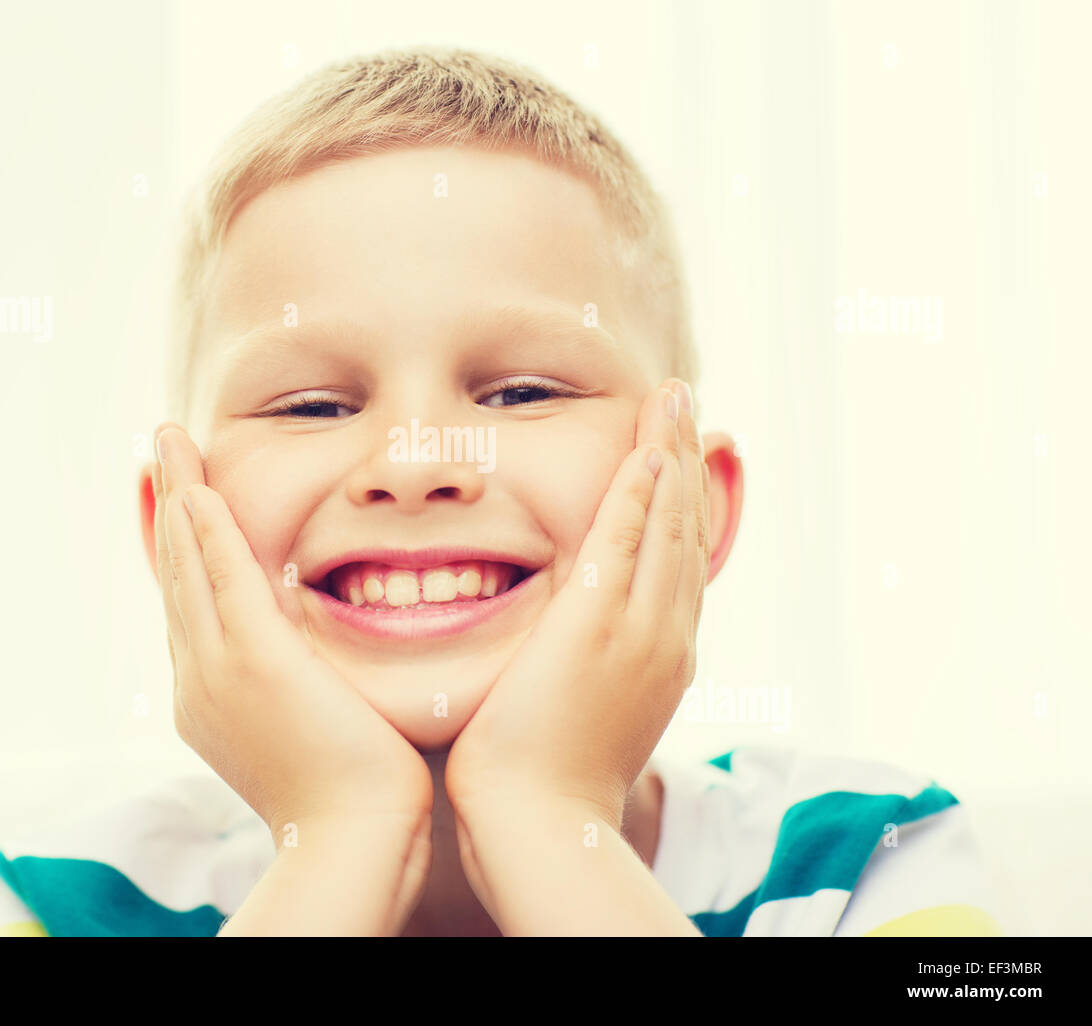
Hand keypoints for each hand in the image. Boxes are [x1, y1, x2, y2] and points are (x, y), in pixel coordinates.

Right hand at [152, 423, 433, 844]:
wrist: (353, 838)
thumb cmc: (352, 792)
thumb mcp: (312, 727)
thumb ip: (301, 683)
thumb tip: (316, 660)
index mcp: (212, 694)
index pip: (190, 603)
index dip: (180, 547)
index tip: (179, 498)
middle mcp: (199, 676)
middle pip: (175, 574)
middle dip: (167, 506)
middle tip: (157, 450)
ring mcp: (218, 669)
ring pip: (188, 564)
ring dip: (178, 496)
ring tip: (166, 443)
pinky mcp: (254, 660)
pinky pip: (220, 576)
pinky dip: (204, 528)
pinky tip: (194, 485)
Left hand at [444, 380, 710, 833]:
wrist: (536, 823)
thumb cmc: (543, 779)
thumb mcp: (584, 713)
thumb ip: (587, 667)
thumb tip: (573, 645)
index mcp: (662, 656)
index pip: (678, 563)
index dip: (682, 503)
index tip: (677, 455)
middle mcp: (666, 637)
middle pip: (685, 531)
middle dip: (686, 462)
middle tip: (685, 404)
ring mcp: (640, 631)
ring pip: (665, 525)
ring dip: (669, 456)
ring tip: (673, 400)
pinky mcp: (598, 626)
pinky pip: (626, 542)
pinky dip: (640, 493)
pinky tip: (646, 450)